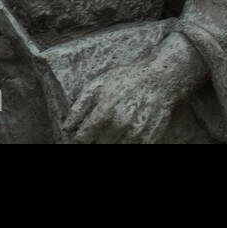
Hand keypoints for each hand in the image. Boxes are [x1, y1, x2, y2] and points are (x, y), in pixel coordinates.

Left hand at [61, 34, 205, 142]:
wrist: (160, 79)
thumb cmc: (126, 79)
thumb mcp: (98, 84)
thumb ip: (80, 106)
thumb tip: (66, 127)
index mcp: (105, 110)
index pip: (84, 136)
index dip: (79, 138)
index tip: (79, 136)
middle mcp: (121, 123)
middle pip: (99, 145)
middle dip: (93, 141)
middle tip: (94, 135)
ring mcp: (137, 133)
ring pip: (115, 148)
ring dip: (110, 143)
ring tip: (110, 132)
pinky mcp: (150, 138)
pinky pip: (133, 148)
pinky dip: (125, 143)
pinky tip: (122, 135)